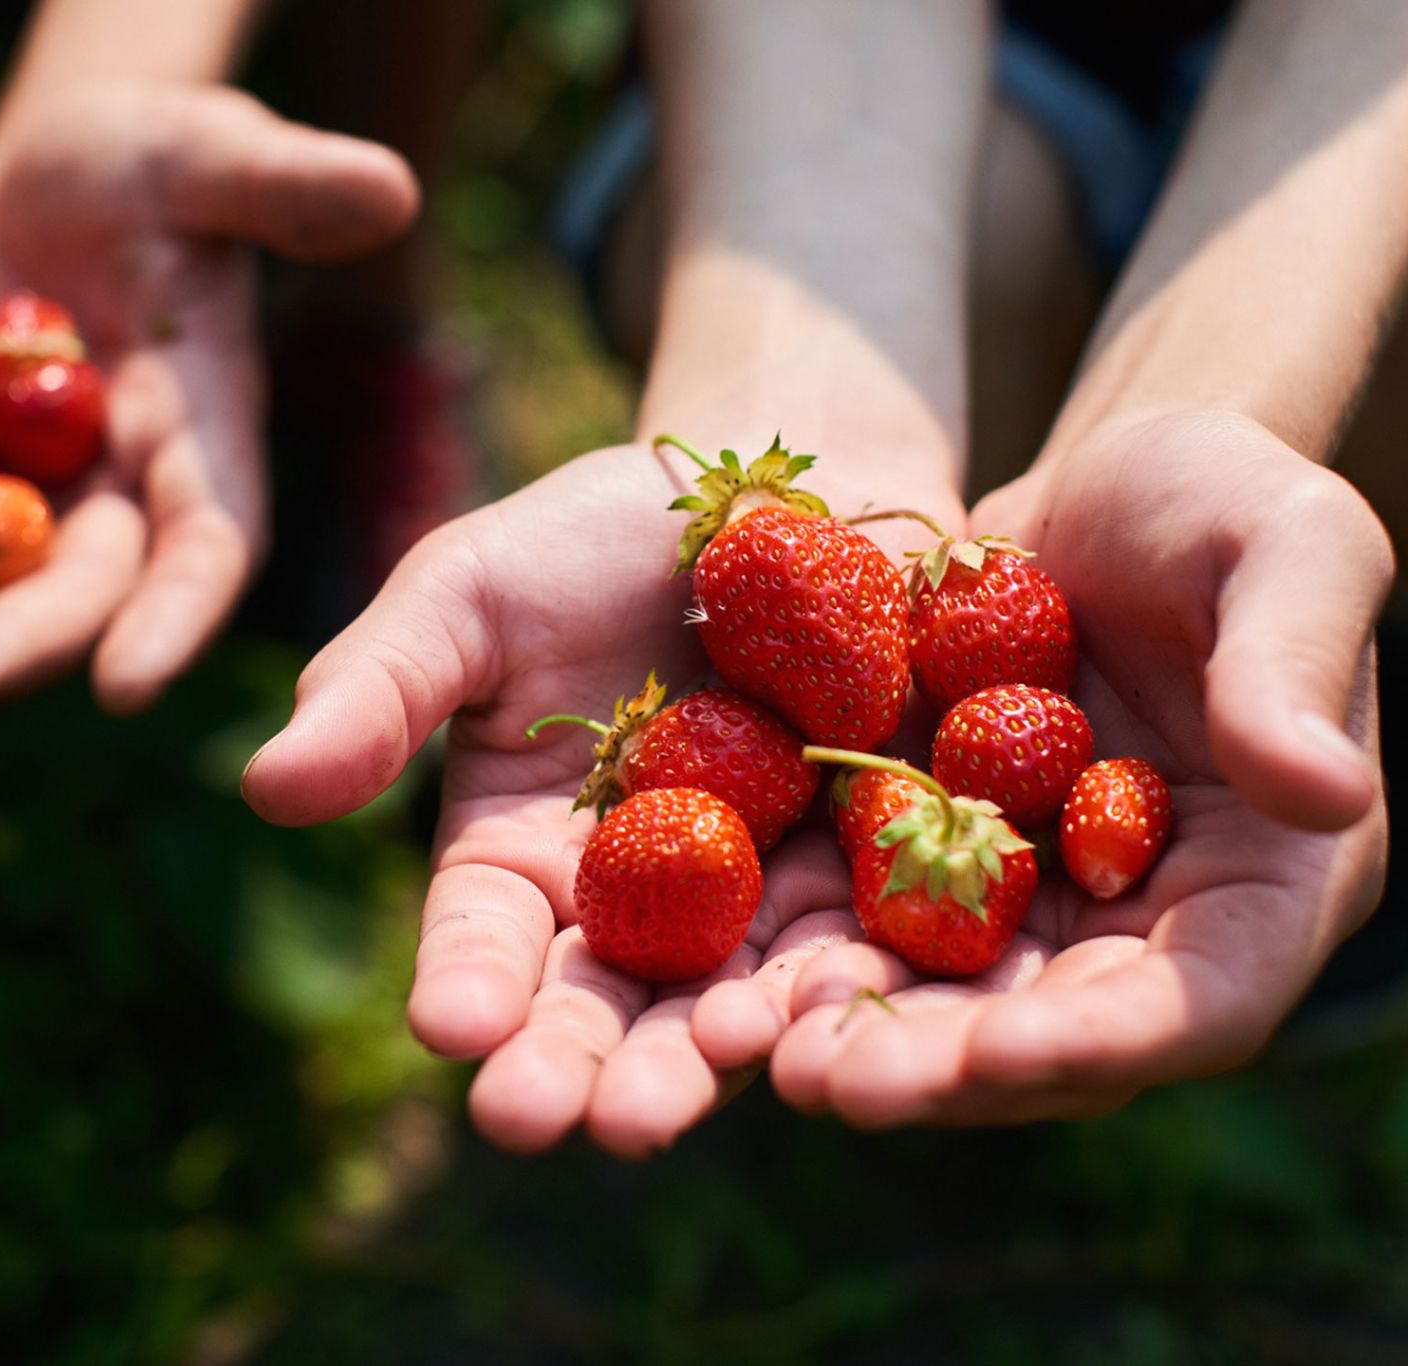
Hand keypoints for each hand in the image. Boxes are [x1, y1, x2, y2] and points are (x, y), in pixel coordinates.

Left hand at [0, 84, 418, 723]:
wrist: (53, 174)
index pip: (204, 549)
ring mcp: (21, 496)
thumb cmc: (159, 163)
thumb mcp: (215, 159)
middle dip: (1, 649)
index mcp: (202, 446)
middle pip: (70, 596)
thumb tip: (391, 190)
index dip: (171, 619)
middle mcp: (116, 498)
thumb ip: (289, 187)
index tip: (124, 685)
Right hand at [244, 439, 964, 1153]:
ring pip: (721, 1002)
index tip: (450, 1026)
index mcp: (517, 855)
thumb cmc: (589, 538)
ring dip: (695, 1061)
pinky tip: (824, 1020)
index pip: (479, 940)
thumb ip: (378, 690)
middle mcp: (632, 904)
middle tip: (549, 1121)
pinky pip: (852, 948)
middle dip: (573, 1068)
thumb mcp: (465, 595)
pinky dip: (834, 991)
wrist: (773, 486)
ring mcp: (753, 899)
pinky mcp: (865, 877)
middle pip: (598, 1005)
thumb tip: (264, 787)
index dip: (464, 984)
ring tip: (671, 1104)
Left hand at [730, 411, 1389, 1126]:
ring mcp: (1026, 896)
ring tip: (747, 1046)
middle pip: (1046, 1030)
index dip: (1098, 1041)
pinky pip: (861, 917)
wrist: (1091, 487)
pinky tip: (715, 966)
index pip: (1194, 1001)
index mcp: (1260, 880)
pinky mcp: (929, 853)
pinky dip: (795, 947)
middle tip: (827, 1082)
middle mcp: (1140, 920)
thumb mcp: (1285, 549)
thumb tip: (1327, 795)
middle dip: (940, 1066)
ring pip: (941, 996)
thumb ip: (1291, 666)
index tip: (997, 1056)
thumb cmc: (1223, 500)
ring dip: (849, 1027)